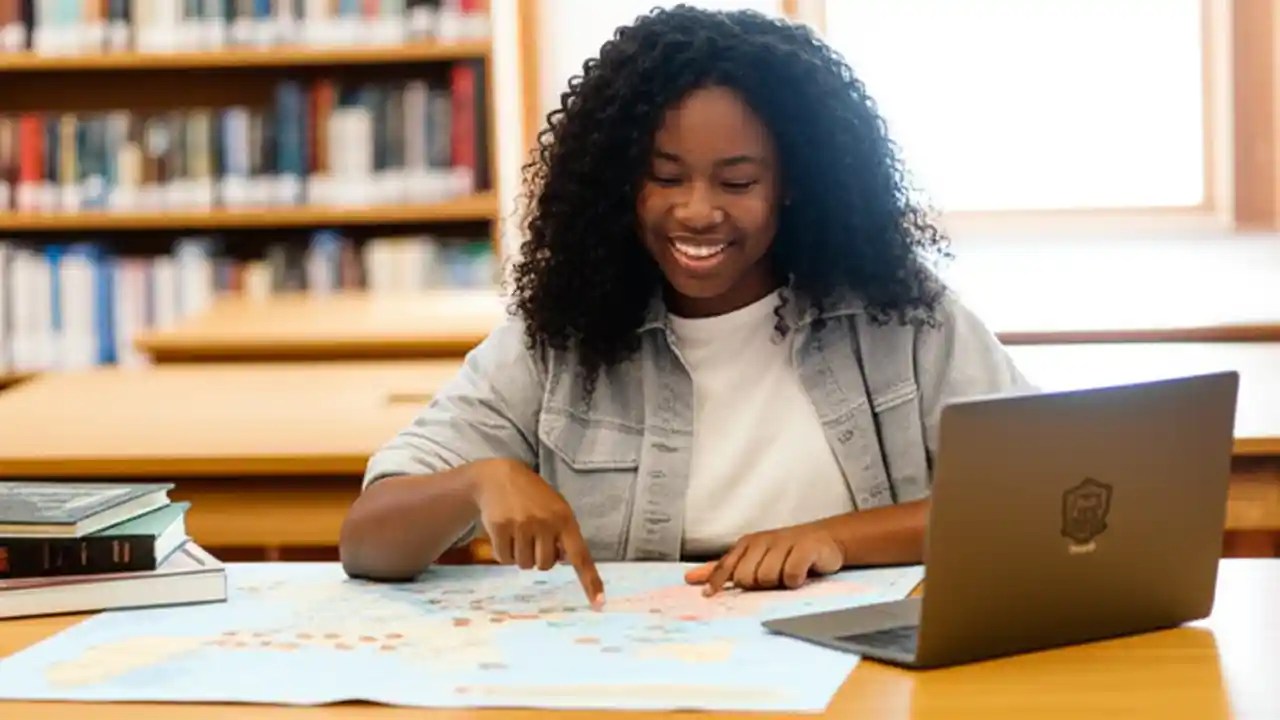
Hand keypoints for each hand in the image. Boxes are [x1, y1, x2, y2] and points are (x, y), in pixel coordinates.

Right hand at [471, 459, 604, 607]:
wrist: (499, 477)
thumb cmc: (534, 498)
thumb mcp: (556, 509)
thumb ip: (564, 535)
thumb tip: (567, 562)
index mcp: (566, 520)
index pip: (581, 556)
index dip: (590, 581)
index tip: (599, 603)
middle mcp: (546, 523)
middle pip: (545, 565)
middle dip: (538, 557)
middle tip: (532, 536)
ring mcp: (522, 525)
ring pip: (524, 565)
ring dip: (520, 555)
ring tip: (518, 532)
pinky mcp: (500, 528)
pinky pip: (504, 559)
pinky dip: (504, 552)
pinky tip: (504, 533)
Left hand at [684, 521, 844, 594]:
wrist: (825, 539)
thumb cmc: (786, 552)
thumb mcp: (753, 557)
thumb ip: (724, 569)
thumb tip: (690, 578)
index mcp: (748, 544)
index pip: (725, 565)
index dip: (716, 582)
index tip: (708, 596)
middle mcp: (762, 541)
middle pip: (746, 578)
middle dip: (758, 585)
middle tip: (773, 579)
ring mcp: (784, 543)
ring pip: (767, 578)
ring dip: (779, 583)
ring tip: (789, 575)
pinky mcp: (805, 547)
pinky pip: (791, 574)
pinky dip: (795, 580)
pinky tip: (801, 576)